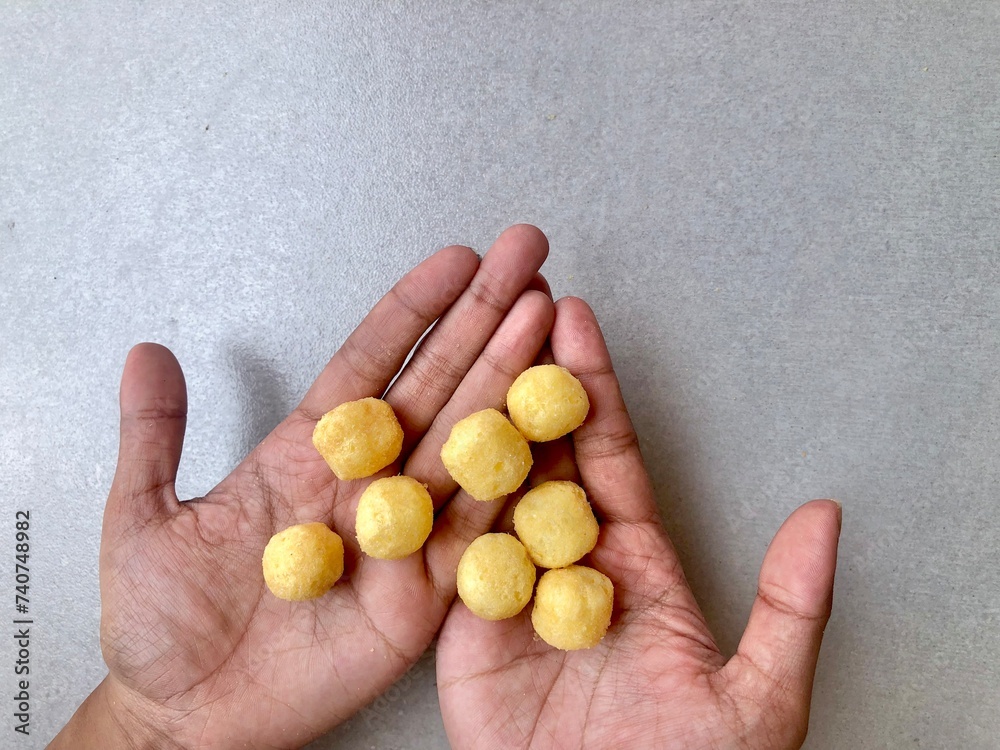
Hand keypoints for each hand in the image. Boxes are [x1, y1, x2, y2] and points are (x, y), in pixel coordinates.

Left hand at [51, 226, 556, 748]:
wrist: (188, 717)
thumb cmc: (162, 624)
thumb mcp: (141, 518)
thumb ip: (154, 434)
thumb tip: (147, 350)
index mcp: (306, 453)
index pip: (370, 362)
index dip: (414, 310)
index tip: (455, 259)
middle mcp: (367, 481)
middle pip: (435, 384)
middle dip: (482, 317)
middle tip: (525, 254)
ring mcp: (402, 532)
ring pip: (466, 441)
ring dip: (508, 376)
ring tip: (546, 316)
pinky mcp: (424, 591)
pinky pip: (476, 528)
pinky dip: (512, 475)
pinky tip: (545, 420)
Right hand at [436, 297, 841, 749]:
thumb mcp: (759, 696)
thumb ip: (791, 604)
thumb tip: (824, 514)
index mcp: (635, 564)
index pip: (609, 457)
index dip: (591, 388)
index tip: (574, 323)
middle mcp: (566, 565)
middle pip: (544, 456)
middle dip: (528, 380)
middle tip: (512, 307)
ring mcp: (509, 593)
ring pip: (490, 492)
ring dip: (479, 421)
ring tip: (467, 349)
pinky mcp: (461, 631)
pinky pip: (447, 558)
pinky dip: (436, 501)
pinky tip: (425, 442)